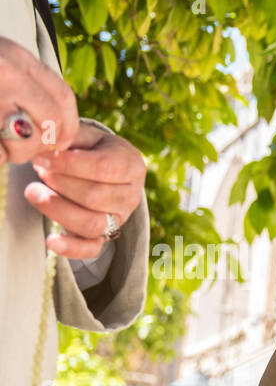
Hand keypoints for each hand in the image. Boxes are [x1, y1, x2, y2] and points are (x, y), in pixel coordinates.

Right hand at [0, 36, 78, 163]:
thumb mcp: (1, 67)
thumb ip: (28, 86)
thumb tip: (59, 133)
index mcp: (14, 56)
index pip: (61, 95)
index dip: (69, 123)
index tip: (63, 140)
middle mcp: (5, 71)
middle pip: (50, 120)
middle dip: (45, 142)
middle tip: (28, 146)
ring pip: (27, 140)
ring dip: (18, 152)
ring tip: (1, 142)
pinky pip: (1, 152)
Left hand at [26, 121, 146, 258]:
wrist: (108, 169)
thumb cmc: (92, 149)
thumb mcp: (86, 136)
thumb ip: (70, 137)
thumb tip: (48, 147)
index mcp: (131, 166)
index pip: (104, 168)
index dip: (69, 165)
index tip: (41, 158)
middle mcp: (131, 196)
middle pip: (95, 196)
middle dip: (60, 184)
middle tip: (38, 170)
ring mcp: (120, 219)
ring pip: (92, 223)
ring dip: (58, 209)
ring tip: (33, 192)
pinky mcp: (107, 236)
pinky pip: (92, 249)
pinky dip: (71, 248)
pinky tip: (51, 241)